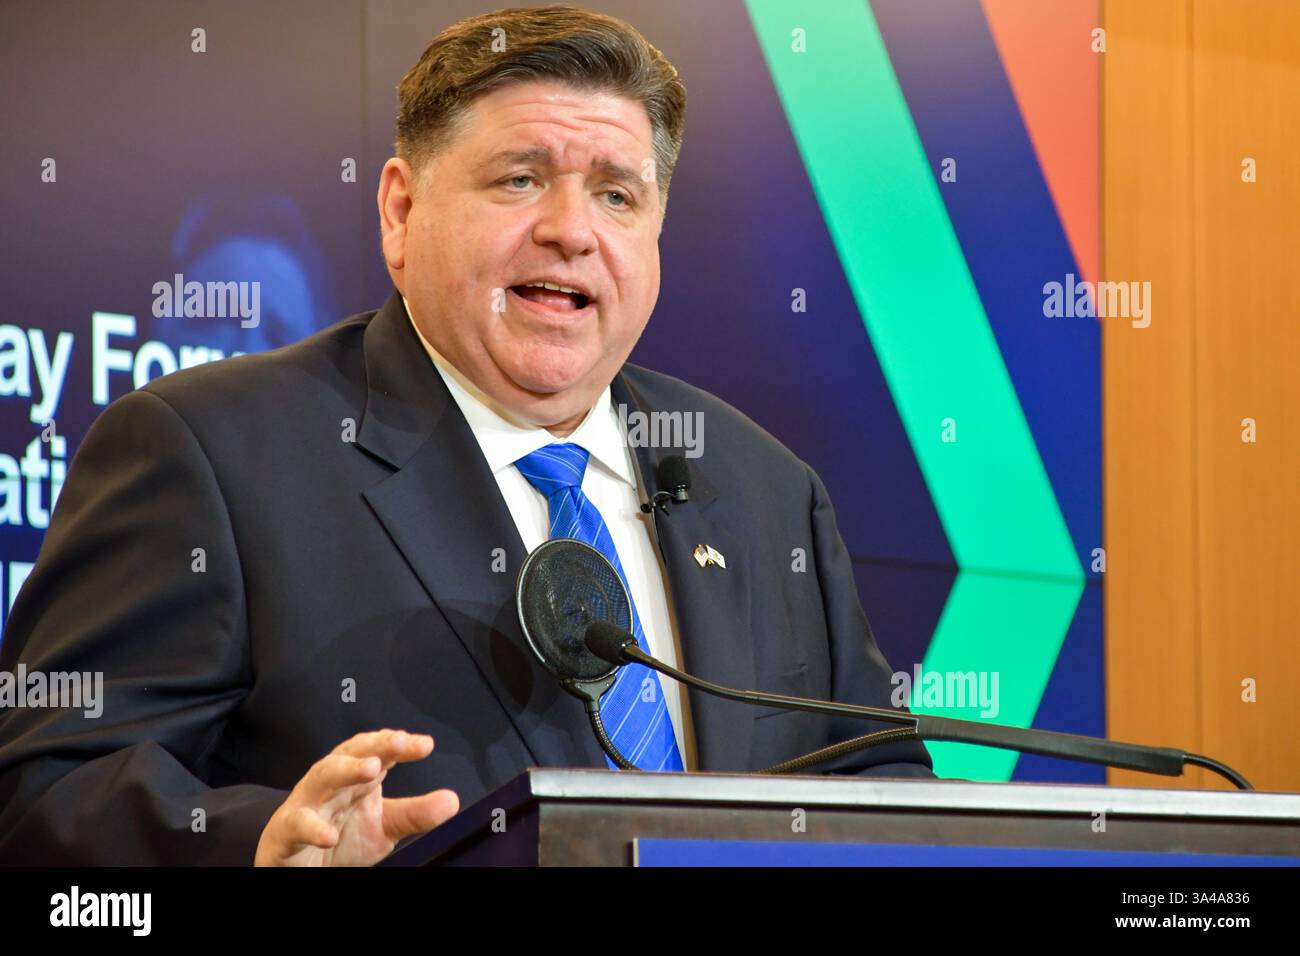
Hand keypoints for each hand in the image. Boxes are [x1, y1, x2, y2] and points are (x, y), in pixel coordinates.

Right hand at [254, 729, 458, 865]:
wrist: (296, 864)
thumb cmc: (339, 835)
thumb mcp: (384, 826)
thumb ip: (415, 813)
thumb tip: (452, 800)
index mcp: (356, 776)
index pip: (379, 751)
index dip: (400, 744)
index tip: (425, 744)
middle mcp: (331, 782)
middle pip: (351, 753)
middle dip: (375, 744)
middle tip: (399, 742)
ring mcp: (307, 803)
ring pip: (322, 776)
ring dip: (346, 769)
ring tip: (372, 769)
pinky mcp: (286, 830)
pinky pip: (297, 824)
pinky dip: (312, 827)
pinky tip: (329, 835)